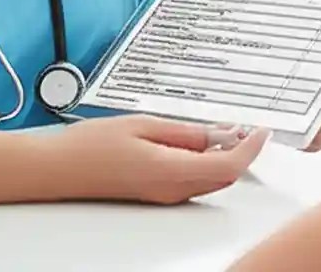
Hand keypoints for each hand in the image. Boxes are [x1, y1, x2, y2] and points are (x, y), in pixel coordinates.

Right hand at [59, 114, 269, 204]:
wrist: (58, 169)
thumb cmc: (90, 145)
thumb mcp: (142, 124)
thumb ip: (183, 131)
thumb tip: (215, 134)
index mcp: (169, 171)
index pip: (227, 166)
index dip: (251, 148)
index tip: (261, 129)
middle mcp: (171, 190)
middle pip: (224, 177)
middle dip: (241, 151)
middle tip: (247, 126)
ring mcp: (164, 195)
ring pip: (211, 180)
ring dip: (224, 157)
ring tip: (225, 130)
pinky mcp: (157, 193)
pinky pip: (193, 180)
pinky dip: (206, 163)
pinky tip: (200, 142)